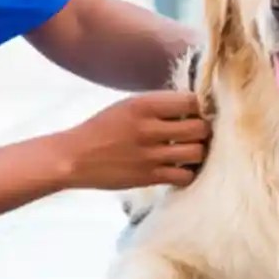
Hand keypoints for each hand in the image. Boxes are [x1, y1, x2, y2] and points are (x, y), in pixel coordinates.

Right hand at [56, 91, 209, 190]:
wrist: (75, 157)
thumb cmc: (101, 128)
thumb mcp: (127, 106)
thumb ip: (157, 106)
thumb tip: (193, 107)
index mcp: (143, 105)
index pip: (191, 101)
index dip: (199, 106)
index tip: (196, 111)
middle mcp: (149, 128)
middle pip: (200, 128)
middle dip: (203, 129)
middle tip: (198, 132)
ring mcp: (150, 155)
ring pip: (197, 152)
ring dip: (199, 151)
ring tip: (191, 150)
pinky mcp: (149, 177)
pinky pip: (185, 176)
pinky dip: (188, 172)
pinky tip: (181, 167)